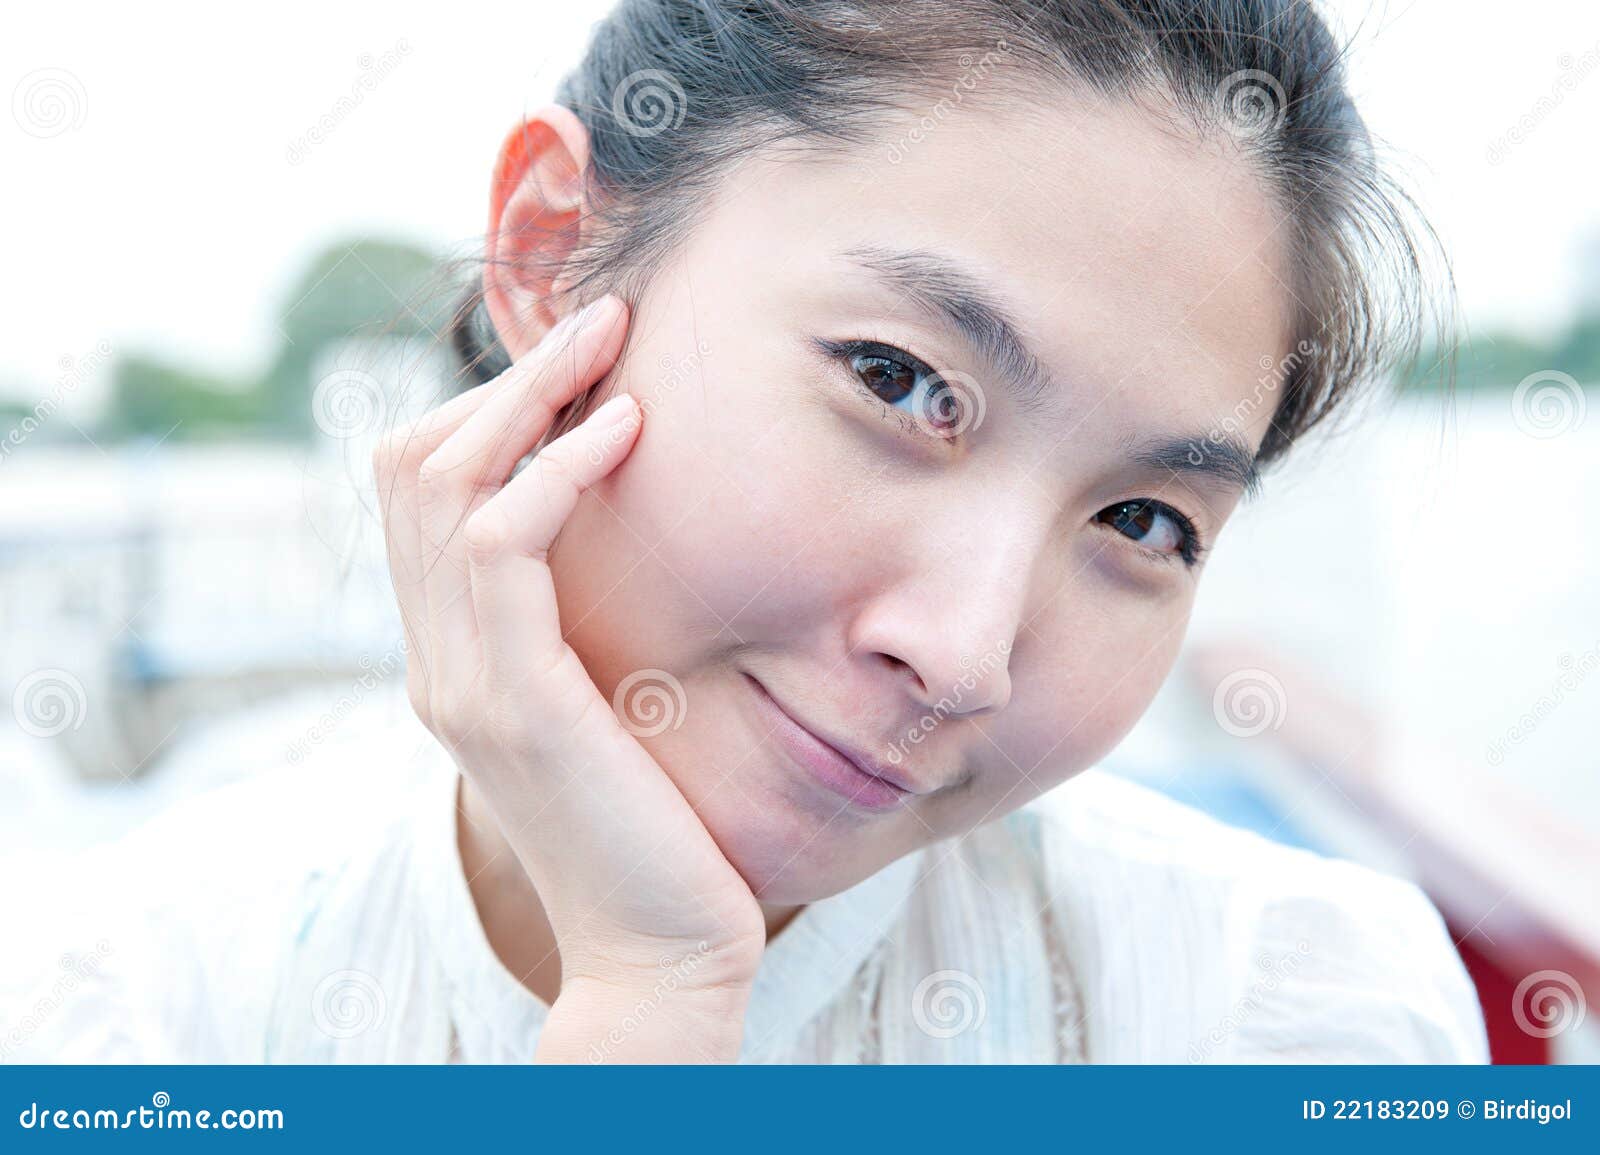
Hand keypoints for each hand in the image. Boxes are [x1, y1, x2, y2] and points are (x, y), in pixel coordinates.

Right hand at [373, 295, 765, 1053]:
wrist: (657, 947)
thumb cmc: (656, 819)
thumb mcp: (606, 700)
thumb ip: (580, 625)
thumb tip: (622, 533)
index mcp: (453, 651)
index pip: (421, 490)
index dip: (490, 407)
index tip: (584, 364)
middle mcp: (435, 657)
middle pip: (414, 465)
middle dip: (509, 377)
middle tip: (601, 321)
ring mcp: (460, 678)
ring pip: (446, 485)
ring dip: (533, 395)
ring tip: (614, 343)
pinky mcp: (513, 700)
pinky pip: (502, 543)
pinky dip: (559, 469)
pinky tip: (628, 434)